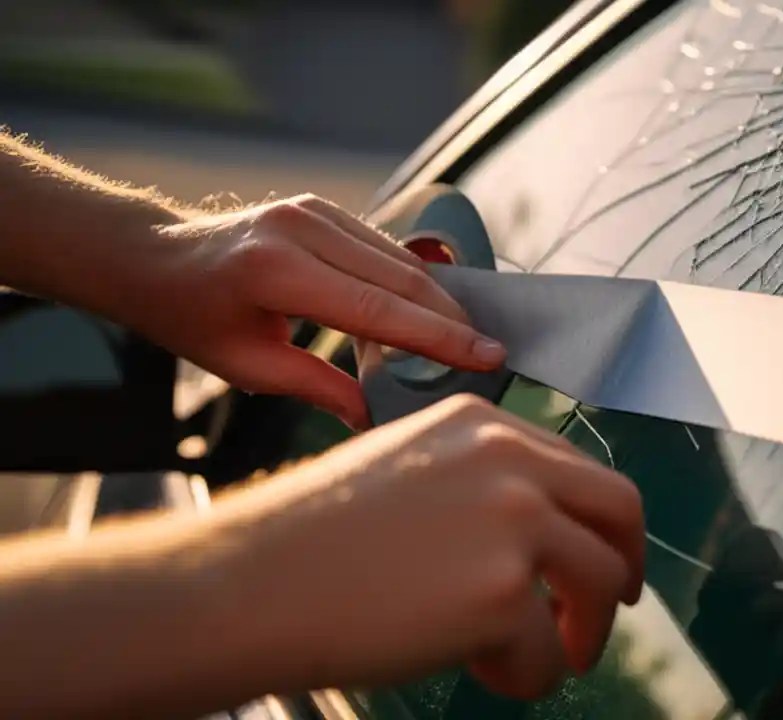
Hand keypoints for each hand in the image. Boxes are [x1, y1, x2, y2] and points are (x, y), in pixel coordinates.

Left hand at [136, 194, 504, 428]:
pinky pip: (385, 248)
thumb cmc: (191, 316)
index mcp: (276, 271)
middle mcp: (301, 229)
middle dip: (452, 319)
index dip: (439, 337)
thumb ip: (316, 388)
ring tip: (464, 340)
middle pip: (403, 278)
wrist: (155, 256)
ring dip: (438, 301)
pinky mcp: (324, 207)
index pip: (380, 309)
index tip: (486, 357)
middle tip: (487, 355)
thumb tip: (374, 417)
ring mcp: (316, 210)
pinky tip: (428, 312)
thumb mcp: (245, 366)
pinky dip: (412, 282)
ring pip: (401, 259)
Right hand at [225, 394, 645, 699]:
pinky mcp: (503, 593)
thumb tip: (546, 534)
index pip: (582, 470)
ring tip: (546, 657)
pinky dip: (526, 676)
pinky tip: (483, 671)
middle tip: (615, 605)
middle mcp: (509, 461)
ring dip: (581, 632)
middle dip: (624, 566)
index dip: (604, 523)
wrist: (247, 584)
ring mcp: (512, 523)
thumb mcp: (408, 470)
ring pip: (600, 584)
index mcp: (483, 424)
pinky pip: (547, 653)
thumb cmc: (311, 541)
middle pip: (619, 511)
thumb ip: (483, 484)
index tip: (606, 556)